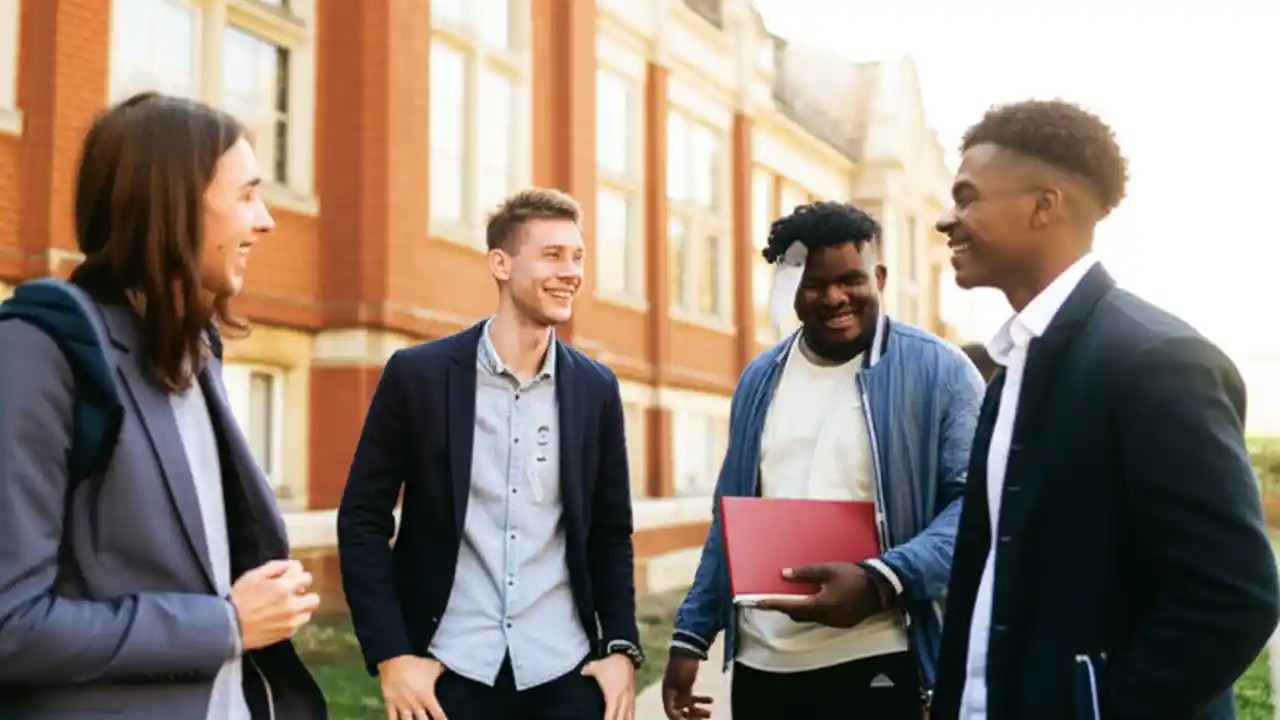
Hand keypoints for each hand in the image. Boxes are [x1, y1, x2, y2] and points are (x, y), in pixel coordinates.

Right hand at [229, 559, 319, 649]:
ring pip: (307, 614)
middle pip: (314, 600)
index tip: (290, 580)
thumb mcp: (255, 575)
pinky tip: (277, 619)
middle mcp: (293, 605)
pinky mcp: (286, 635)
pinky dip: (291, 621)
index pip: (307, 578)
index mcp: (285, 588)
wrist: (228, 626)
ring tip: (284, 608)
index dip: (299, 577)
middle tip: (292, 595)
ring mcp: (291, 622)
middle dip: (305, 595)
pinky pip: (297, 626)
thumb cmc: (240, 597)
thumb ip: (278, 567)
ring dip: (300, 609)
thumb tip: (296, 566)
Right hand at [378, 655, 447, 719]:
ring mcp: (402, 705)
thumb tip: (447, 669)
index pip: (438, 715)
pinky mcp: (390, 703)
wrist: (394, 660)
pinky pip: (392, 718)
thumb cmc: (415, 663)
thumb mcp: (433, 666)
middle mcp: (415, 705)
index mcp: (427, 698)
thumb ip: (441, 671)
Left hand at [582, 653, 635, 719]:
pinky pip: (633, 708)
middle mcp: (622, 698)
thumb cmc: (610, 663)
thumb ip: (587, 671)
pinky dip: (631, 716)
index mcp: (612, 695)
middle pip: (621, 717)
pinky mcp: (633, 693)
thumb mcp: (595, 667)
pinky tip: (630, 719)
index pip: (610, 714)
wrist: (625, 655)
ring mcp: (629, 696)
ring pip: (629, 714)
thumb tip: (582, 671)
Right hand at [661, 653, 711, 718]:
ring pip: (687, 708)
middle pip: (679, 713)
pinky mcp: (686, 687)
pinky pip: (692, 699)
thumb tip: (683, 714)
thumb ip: (683, 700)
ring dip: (697, 712)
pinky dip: (701, 701)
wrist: (687, 651)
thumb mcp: (683, 685)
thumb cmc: (683, 668)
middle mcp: (672, 695)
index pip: (670, 713)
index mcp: (667, 694)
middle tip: (702, 719)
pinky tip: (711, 700)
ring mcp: (679, 691)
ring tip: (709, 713)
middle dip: (690, 718)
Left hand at [753, 562, 887, 627]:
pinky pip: (821, 618)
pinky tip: (814, 600)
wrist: (881, 589)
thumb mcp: (829, 570)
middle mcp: (825, 618)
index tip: (757, 602)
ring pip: (809, 618)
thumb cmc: (854, 577)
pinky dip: (813, 611)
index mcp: (820, 605)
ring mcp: (834, 623)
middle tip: (773, 597)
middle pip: (798, 615)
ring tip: (792, 597)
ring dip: (800, 609)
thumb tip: (784, 574)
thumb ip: (805, 573)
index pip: (789, 606)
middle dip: (785, 607)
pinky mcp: (842, 623)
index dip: (772, 604)